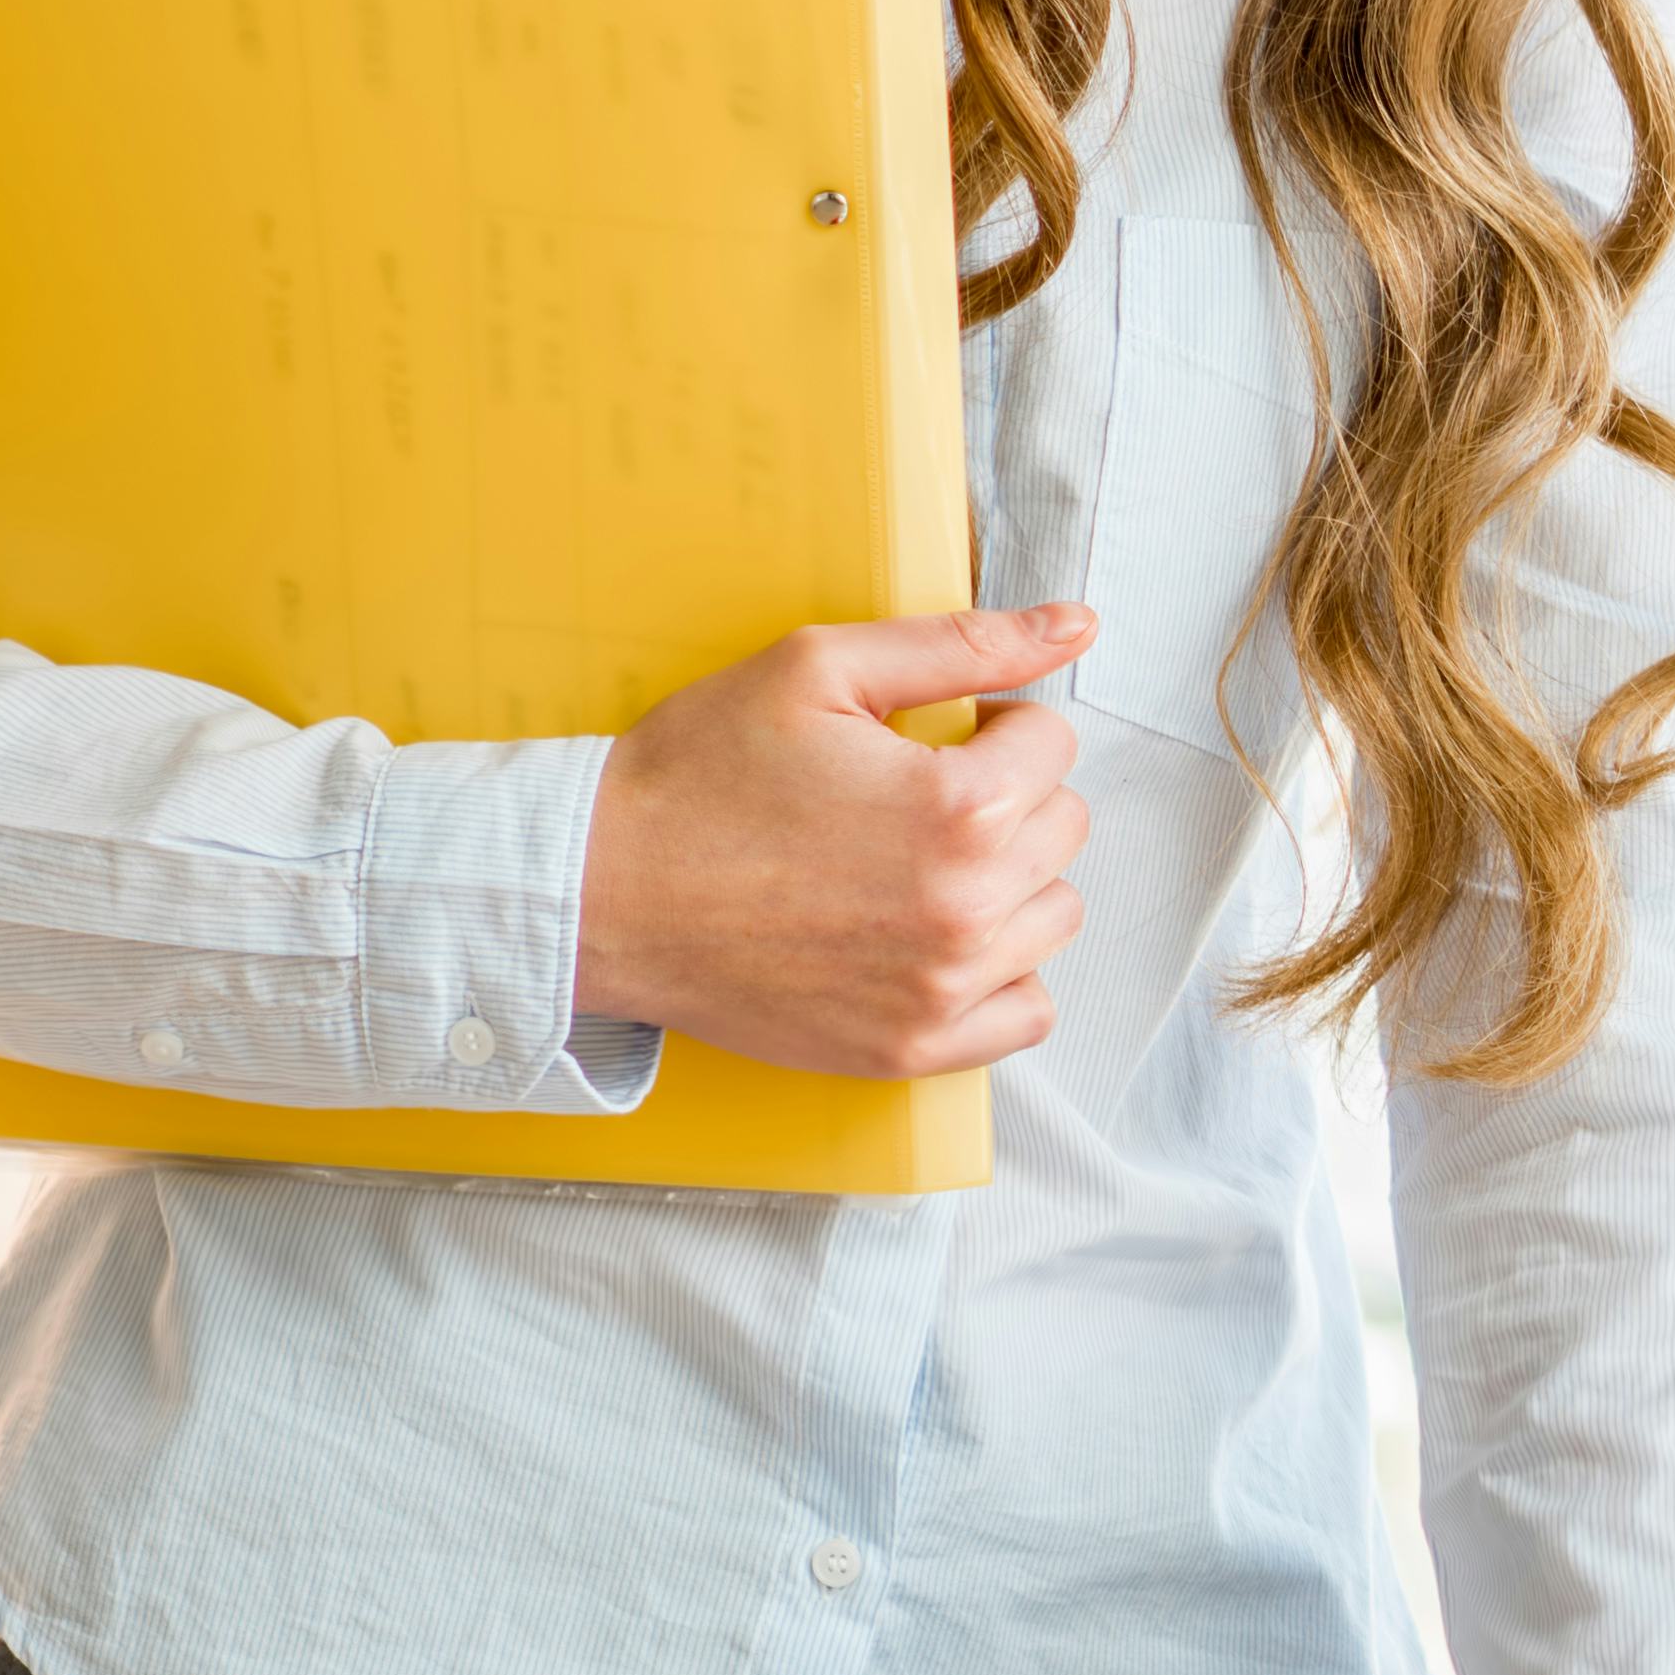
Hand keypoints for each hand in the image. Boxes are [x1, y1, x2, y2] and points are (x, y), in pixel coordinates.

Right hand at [570, 606, 1097, 1075]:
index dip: (992, 727)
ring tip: (917, 864)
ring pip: (1052, 915)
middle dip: (1003, 798)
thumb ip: (964, 643)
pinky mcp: (912, 1049)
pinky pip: (1026, 1010)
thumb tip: (1076, 625)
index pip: (1053, 743)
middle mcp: (969, 909)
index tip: (934, 740)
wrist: (598, 892)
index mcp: (961, 809)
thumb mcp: (821, 669)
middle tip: (910, 799)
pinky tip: (934, 937)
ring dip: (1009, 883)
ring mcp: (944, 990)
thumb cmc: (697, 775)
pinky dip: (999, 974)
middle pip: (1062, 827)